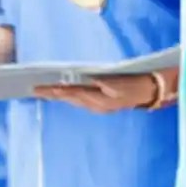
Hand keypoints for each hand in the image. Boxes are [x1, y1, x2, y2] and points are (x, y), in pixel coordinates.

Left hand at [34, 74, 158, 113]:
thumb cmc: (136, 84)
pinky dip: (70, 95)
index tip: (41, 88)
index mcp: (98, 100)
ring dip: (59, 95)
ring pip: (73, 100)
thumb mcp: (119, 83)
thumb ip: (102, 82)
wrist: (150, 92)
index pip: (72, 93)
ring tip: (45, 91)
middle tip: (35, 90)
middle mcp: (95, 106)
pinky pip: (80, 100)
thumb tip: (88, 80)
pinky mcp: (102, 104)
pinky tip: (65, 93)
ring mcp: (98, 107)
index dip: (56, 90)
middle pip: (69, 99)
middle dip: (52, 94)